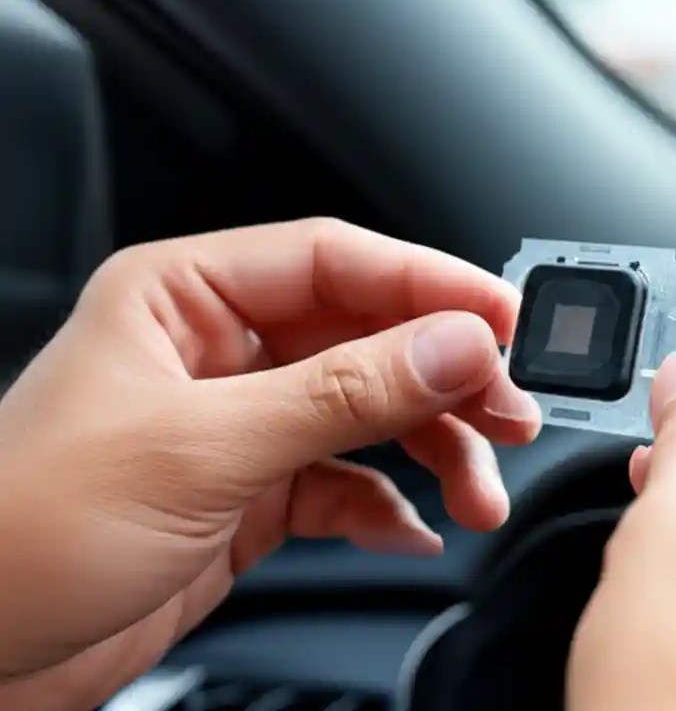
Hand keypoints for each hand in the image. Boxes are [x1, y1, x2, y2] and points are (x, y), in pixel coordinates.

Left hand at [0, 219, 540, 708]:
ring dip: (433, 451)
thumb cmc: (24, 534)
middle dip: (445, 379)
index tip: (503, 319)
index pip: (335, 261)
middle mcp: (218, 354)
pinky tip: (410, 531)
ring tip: (476, 490)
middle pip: (367, 338)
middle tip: (508, 414)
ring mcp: (240, 427)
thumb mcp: (203, 449)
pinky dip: (387, 508)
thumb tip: (453, 344)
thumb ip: (343, 394)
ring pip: (370, 415)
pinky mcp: (250, 496)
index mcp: (185, 298)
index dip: (428, 283)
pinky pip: (346, 485)